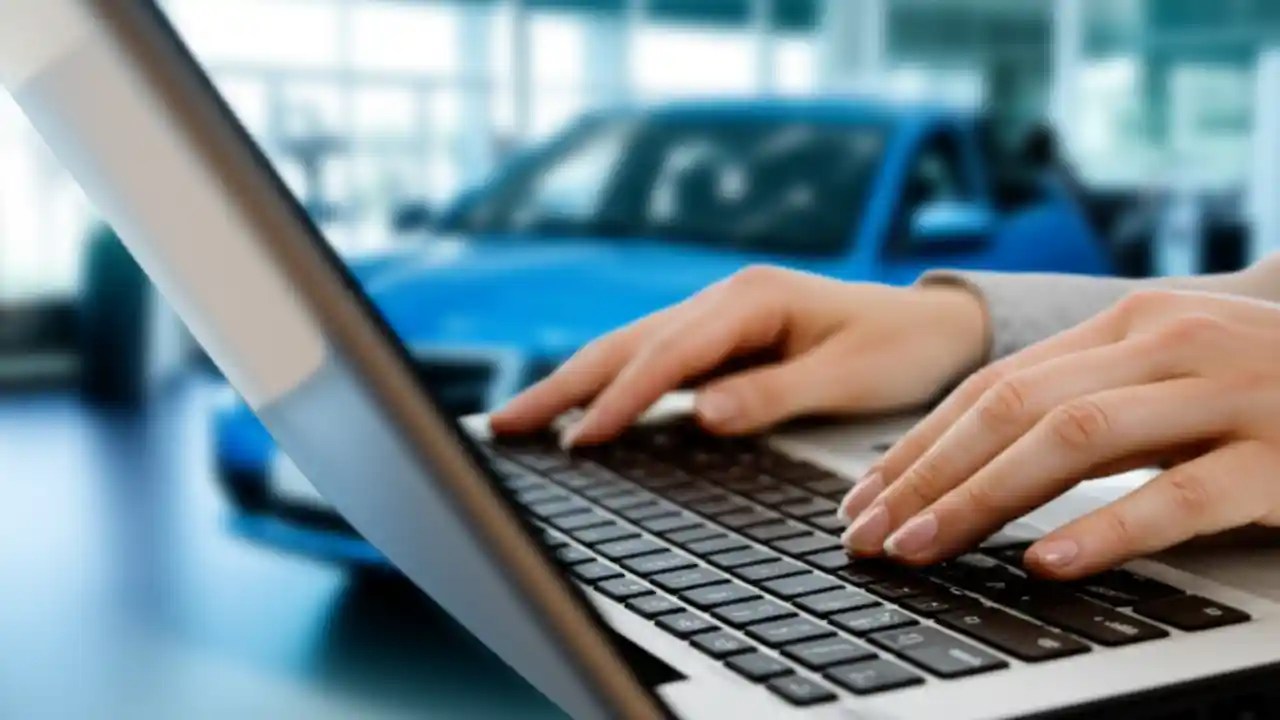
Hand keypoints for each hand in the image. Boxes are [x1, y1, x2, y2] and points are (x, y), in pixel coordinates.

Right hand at [490, 266, 986, 445]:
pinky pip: (652, 361)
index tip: (581, 438)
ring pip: (630, 350)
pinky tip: (582, 407)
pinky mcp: (721, 339)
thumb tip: (699, 413)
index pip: (668, 355)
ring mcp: (719, 317)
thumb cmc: (898, 349)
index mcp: (752, 299)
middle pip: (627, 344)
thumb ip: (771, 394)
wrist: (936, 327)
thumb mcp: (845, 378)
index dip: (621, 399)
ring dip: (575, 383)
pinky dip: (610, 384)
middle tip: (506, 424)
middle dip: (565, 385)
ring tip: (521, 418)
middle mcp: (725, 300)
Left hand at [837, 289, 1279, 578]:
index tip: (863, 499)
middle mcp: (1168, 342)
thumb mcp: (1170, 372)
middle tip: (869, 534)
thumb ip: (1087, 399)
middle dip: (927, 474)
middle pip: (1015, 408)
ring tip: (924, 547)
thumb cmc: (1268, 386)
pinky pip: (1181, 494)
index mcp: (1130, 323)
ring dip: (983, 498)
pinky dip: (1106, 529)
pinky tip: (1046, 561)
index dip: (919, 444)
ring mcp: (1228, 393)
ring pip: (1076, 441)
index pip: (995, 384)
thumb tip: (971, 457)